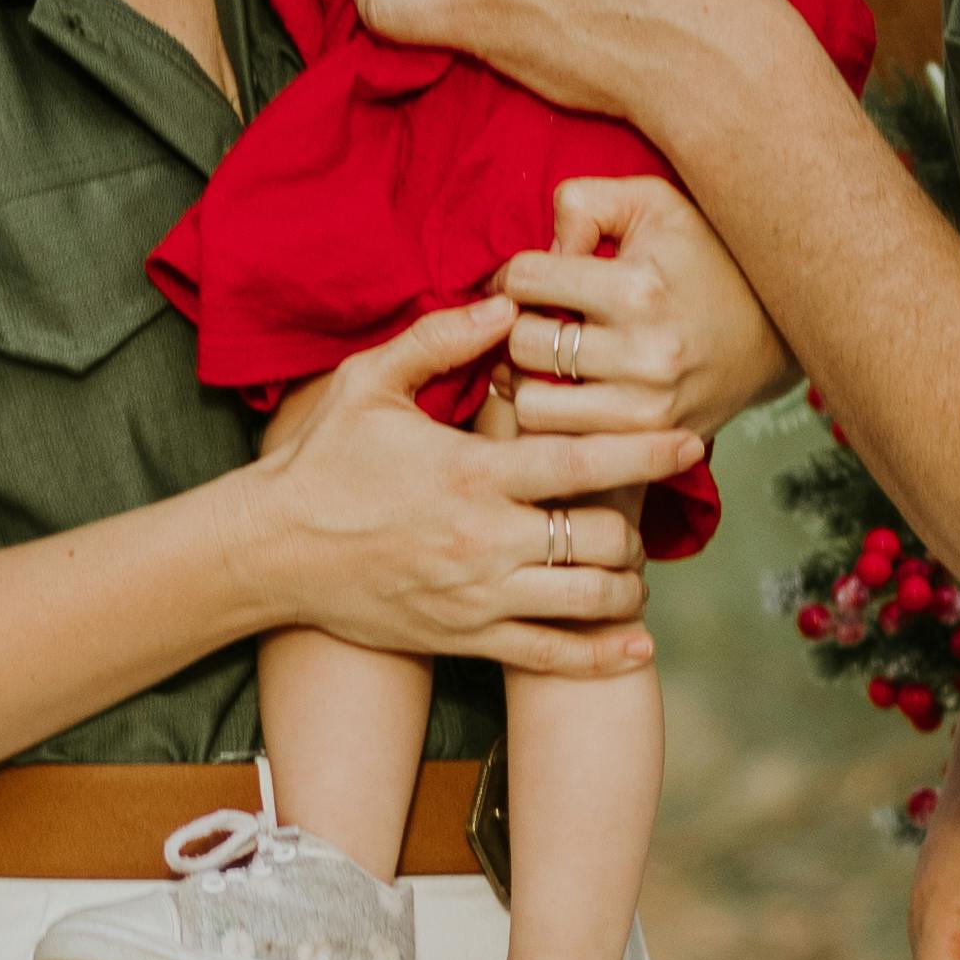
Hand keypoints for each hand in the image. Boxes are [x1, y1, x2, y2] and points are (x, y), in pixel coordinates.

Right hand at [252, 296, 698, 679]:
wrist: (269, 552)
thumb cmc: (322, 462)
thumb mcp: (370, 382)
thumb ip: (443, 338)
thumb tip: (508, 302)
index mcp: (470, 473)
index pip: (583, 463)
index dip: (646, 453)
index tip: (690, 441)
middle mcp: (484, 540)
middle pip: (603, 540)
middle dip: (639, 524)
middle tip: (643, 507)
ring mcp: (478, 597)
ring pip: (589, 601)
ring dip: (628, 584)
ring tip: (630, 563)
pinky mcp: (465, 640)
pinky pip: (552, 656)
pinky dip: (603, 655)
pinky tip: (637, 643)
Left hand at [494, 177, 794, 453]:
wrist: (778, 325)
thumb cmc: (706, 254)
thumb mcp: (652, 202)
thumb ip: (584, 203)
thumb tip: (543, 249)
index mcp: (638, 289)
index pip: (525, 278)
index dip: (515, 272)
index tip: (529, 278)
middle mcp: (644, 354)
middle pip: (522, 344)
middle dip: (521, 324)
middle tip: (539, 318)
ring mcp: (649, 408)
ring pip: (532, 405)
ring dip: (531, 380)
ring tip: (550, 359)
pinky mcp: (652, 441)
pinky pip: (567, 442)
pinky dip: (557, 419)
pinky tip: (570, 392)